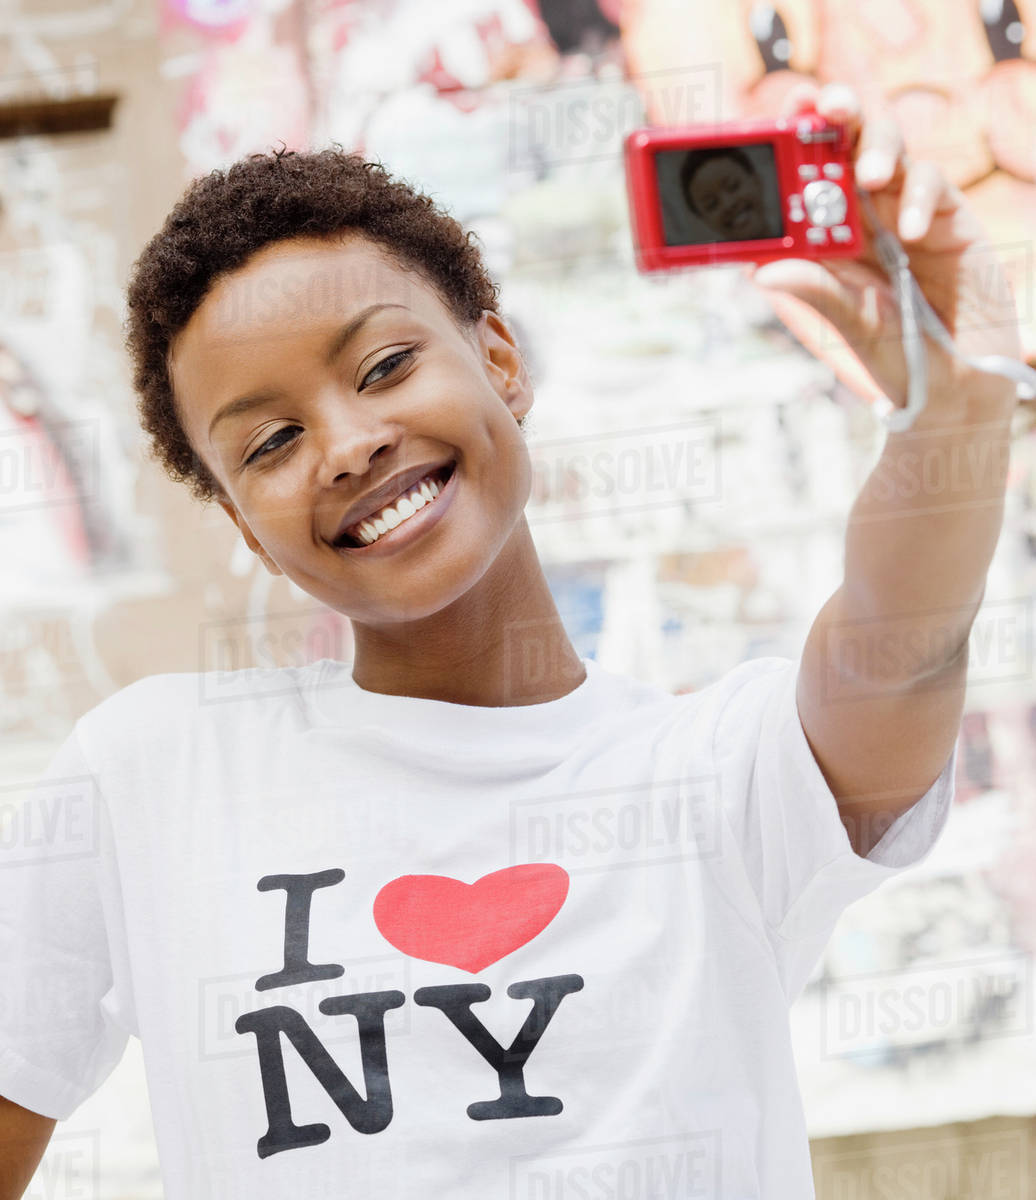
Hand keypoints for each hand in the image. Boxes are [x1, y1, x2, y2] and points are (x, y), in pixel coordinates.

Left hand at [744, 82, 1021, 421]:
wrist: (952, 382)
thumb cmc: (891, 355)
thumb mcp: (847, 324)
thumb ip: (813, 292)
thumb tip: (761, 272)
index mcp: (823, 235)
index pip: (801, 174)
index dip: (790, 140)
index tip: (777, 116)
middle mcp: (859, 214)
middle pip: (845, 143)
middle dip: (833, 116)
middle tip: (824, 107)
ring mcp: (903, 209)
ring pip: (888, 148)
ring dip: (875, 148)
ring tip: (867, 175)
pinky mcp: (947, 216)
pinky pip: (932, 185)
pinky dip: (920, 200)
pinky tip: (911, 232)